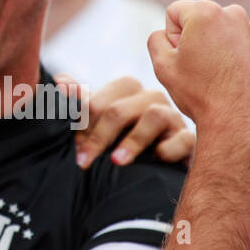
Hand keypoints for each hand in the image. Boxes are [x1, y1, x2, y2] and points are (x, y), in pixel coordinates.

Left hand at [55, 74, 193, 168]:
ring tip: (116, 161)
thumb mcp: (101, 125)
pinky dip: (170, 148)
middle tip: (83, 161)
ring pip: (154, 115)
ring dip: (133, 140)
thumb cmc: (127, 142)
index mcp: (128, 94)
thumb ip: (83, 104)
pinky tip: (157, 159)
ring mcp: (172, 118)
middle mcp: (151, 100)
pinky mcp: (189, 140)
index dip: (84, 119)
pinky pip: (184, 138)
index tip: (73, 144)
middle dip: (99, 135)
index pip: (103, 98)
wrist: (162, 170)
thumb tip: (60, 80)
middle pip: (122, 108)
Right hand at [147, 0, 249, 132]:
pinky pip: (241, 45)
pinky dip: (234, 57)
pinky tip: (230, 79)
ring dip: (215, 47)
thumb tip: (164, 33)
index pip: (175, 12)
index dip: (171, 37)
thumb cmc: (199, 94)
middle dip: (195, 38)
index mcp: (205, 12)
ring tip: (214, 76)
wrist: (237, 121)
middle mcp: (233, 14)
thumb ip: (156, 39)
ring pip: (222, 32)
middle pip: (200, 19)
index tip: (181, 58)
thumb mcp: (162, 66)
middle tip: (196, 69)